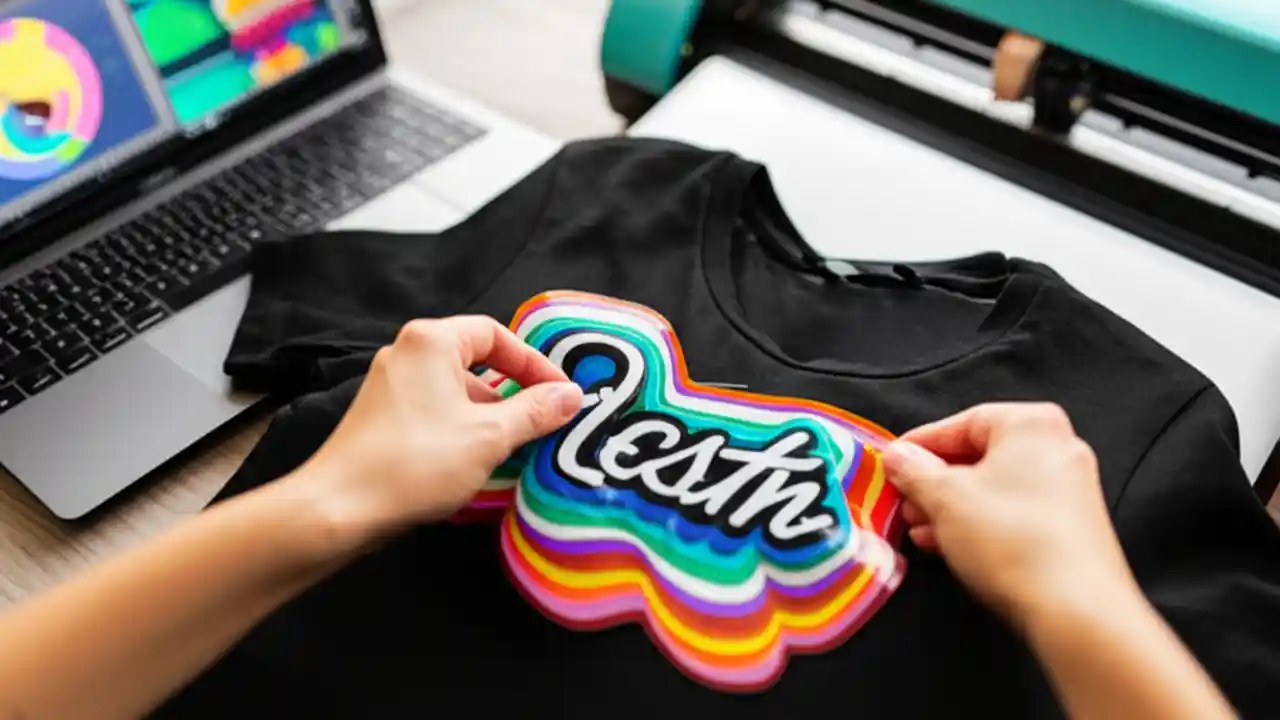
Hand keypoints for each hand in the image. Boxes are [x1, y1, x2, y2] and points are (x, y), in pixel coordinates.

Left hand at [286, 316, 582, 550]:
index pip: (496, 334)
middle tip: (543, 420)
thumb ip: (535, 412)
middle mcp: (407, 353)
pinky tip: (477, 461)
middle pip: (476, 359)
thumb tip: (571, 396)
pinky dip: (463, 427)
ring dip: (489, 414)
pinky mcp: (382, 417)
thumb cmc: (415, 463)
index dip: (533, 363)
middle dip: (513, 391)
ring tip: (515, 448)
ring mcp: (390, 385)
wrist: (337, 509)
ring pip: (456, 389)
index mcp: (431, 341)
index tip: (560, 394)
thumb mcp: (489, 437)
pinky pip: (435, 409)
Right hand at [883, 403, 1135, 627]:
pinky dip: (979, 523)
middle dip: (934, 481)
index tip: (891, 462)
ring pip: (994, 487)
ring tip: (919, 529)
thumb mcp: (944, 498)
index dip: (920, 444)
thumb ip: (913, 470)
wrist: (1075, 610)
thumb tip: (897, 456)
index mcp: (1031, 424)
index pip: (961, 422)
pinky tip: (948, 545)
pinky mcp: (1070, 527)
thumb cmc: (1011, 539)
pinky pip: (1013, 512)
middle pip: (978, 455)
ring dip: (950, 506)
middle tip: (903, 501)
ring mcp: (1068, 488)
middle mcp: (1057, 447)